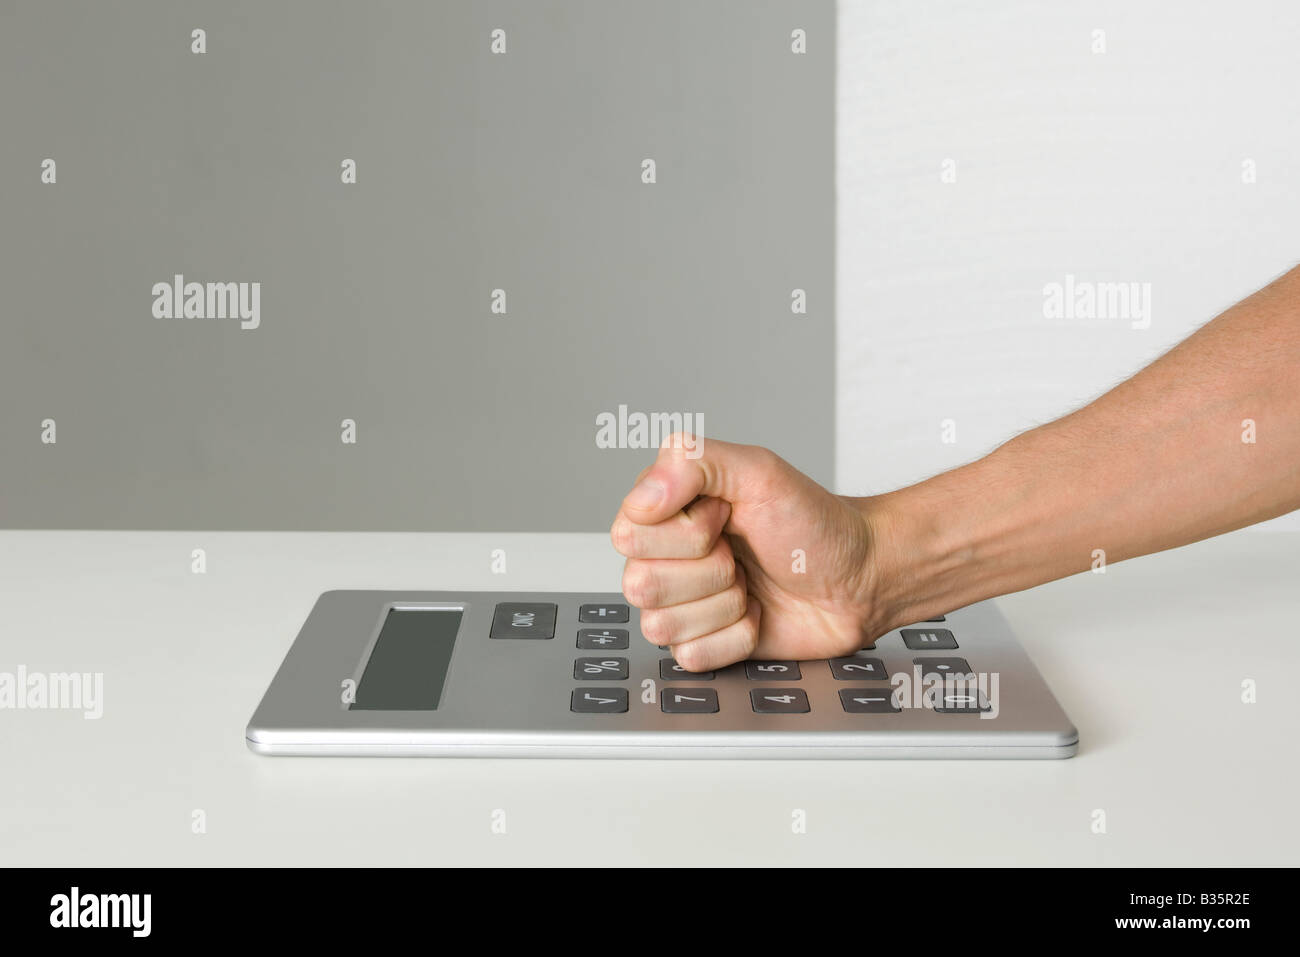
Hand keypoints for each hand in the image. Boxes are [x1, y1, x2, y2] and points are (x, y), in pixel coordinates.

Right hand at [609, 435, 893, 670]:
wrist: (860, 579)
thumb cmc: (816, 523)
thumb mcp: (759, 471)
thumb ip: (694, 461)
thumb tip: (643, 496)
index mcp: (665, 509)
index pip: (630, 533)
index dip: (686, 532)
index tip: (725, 516)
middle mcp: (664, 555)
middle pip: (641, 584)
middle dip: (709, 571)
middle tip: (741, 554)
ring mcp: (681, 603)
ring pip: (661, 624)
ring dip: (724, 606)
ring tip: (750, 584)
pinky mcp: (701, 644)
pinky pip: (691, 656)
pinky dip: (735, 638)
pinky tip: (756, 615)